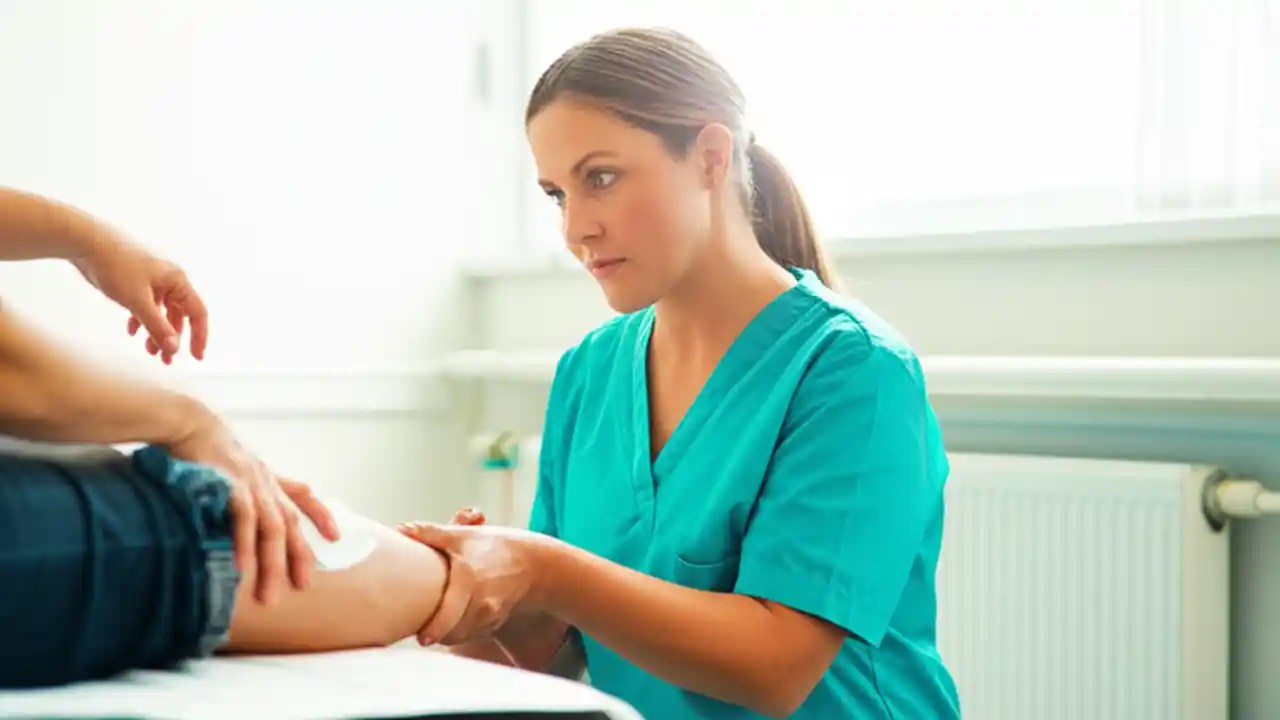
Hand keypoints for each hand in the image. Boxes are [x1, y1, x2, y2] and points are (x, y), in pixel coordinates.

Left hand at [74, 236, 208, 363]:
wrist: (85, 240)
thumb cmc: (115, 266)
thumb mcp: (137, 301)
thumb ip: (157, 326)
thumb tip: (174, 349)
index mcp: (177, 280)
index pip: (197, 312)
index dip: (199, 336)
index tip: (196, 357)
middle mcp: (169, 279)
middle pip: (178, 314)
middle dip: (172, 338)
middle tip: (165, 361)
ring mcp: (152, 278)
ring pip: (161, 311)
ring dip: (156, 331)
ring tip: (147, 350)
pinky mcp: (136, 279)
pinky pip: (146, 304)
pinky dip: (141, 319)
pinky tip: (131, 330)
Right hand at [169, 408, 339, 604]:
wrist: (187, 420)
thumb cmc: (201, 447)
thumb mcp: (230, 468)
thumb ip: (237, 492)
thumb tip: (235, 517)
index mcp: (266, 477)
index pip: (302, 494)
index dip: (321, 514)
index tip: (336, 536)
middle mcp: (265, 482)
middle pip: (289, 524)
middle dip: (298, 556)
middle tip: (303, 586)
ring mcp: (251, 484)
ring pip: (271, 529)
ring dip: (272, 563)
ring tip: (269, 594)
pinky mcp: (231, 485)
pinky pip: (243, 519)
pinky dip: (244, 544)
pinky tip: (242, 568)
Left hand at [397, 511, 550, 646]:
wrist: (535, 563)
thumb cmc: (497, 548)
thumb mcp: (463, 536)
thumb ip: (431, 534)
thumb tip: (401, 529)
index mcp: (469, 580)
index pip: (448, 618)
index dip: (432, 631)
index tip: (420, 635)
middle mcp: (481, 603)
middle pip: (450, 632)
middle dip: (434, 632)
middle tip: (420, 625)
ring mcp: (490, 616)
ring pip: (460, 636)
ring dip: (446, 633)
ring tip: (434, 622)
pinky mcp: (495, 623)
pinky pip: (471, 634)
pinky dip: (460, 631)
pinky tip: (452, 620)